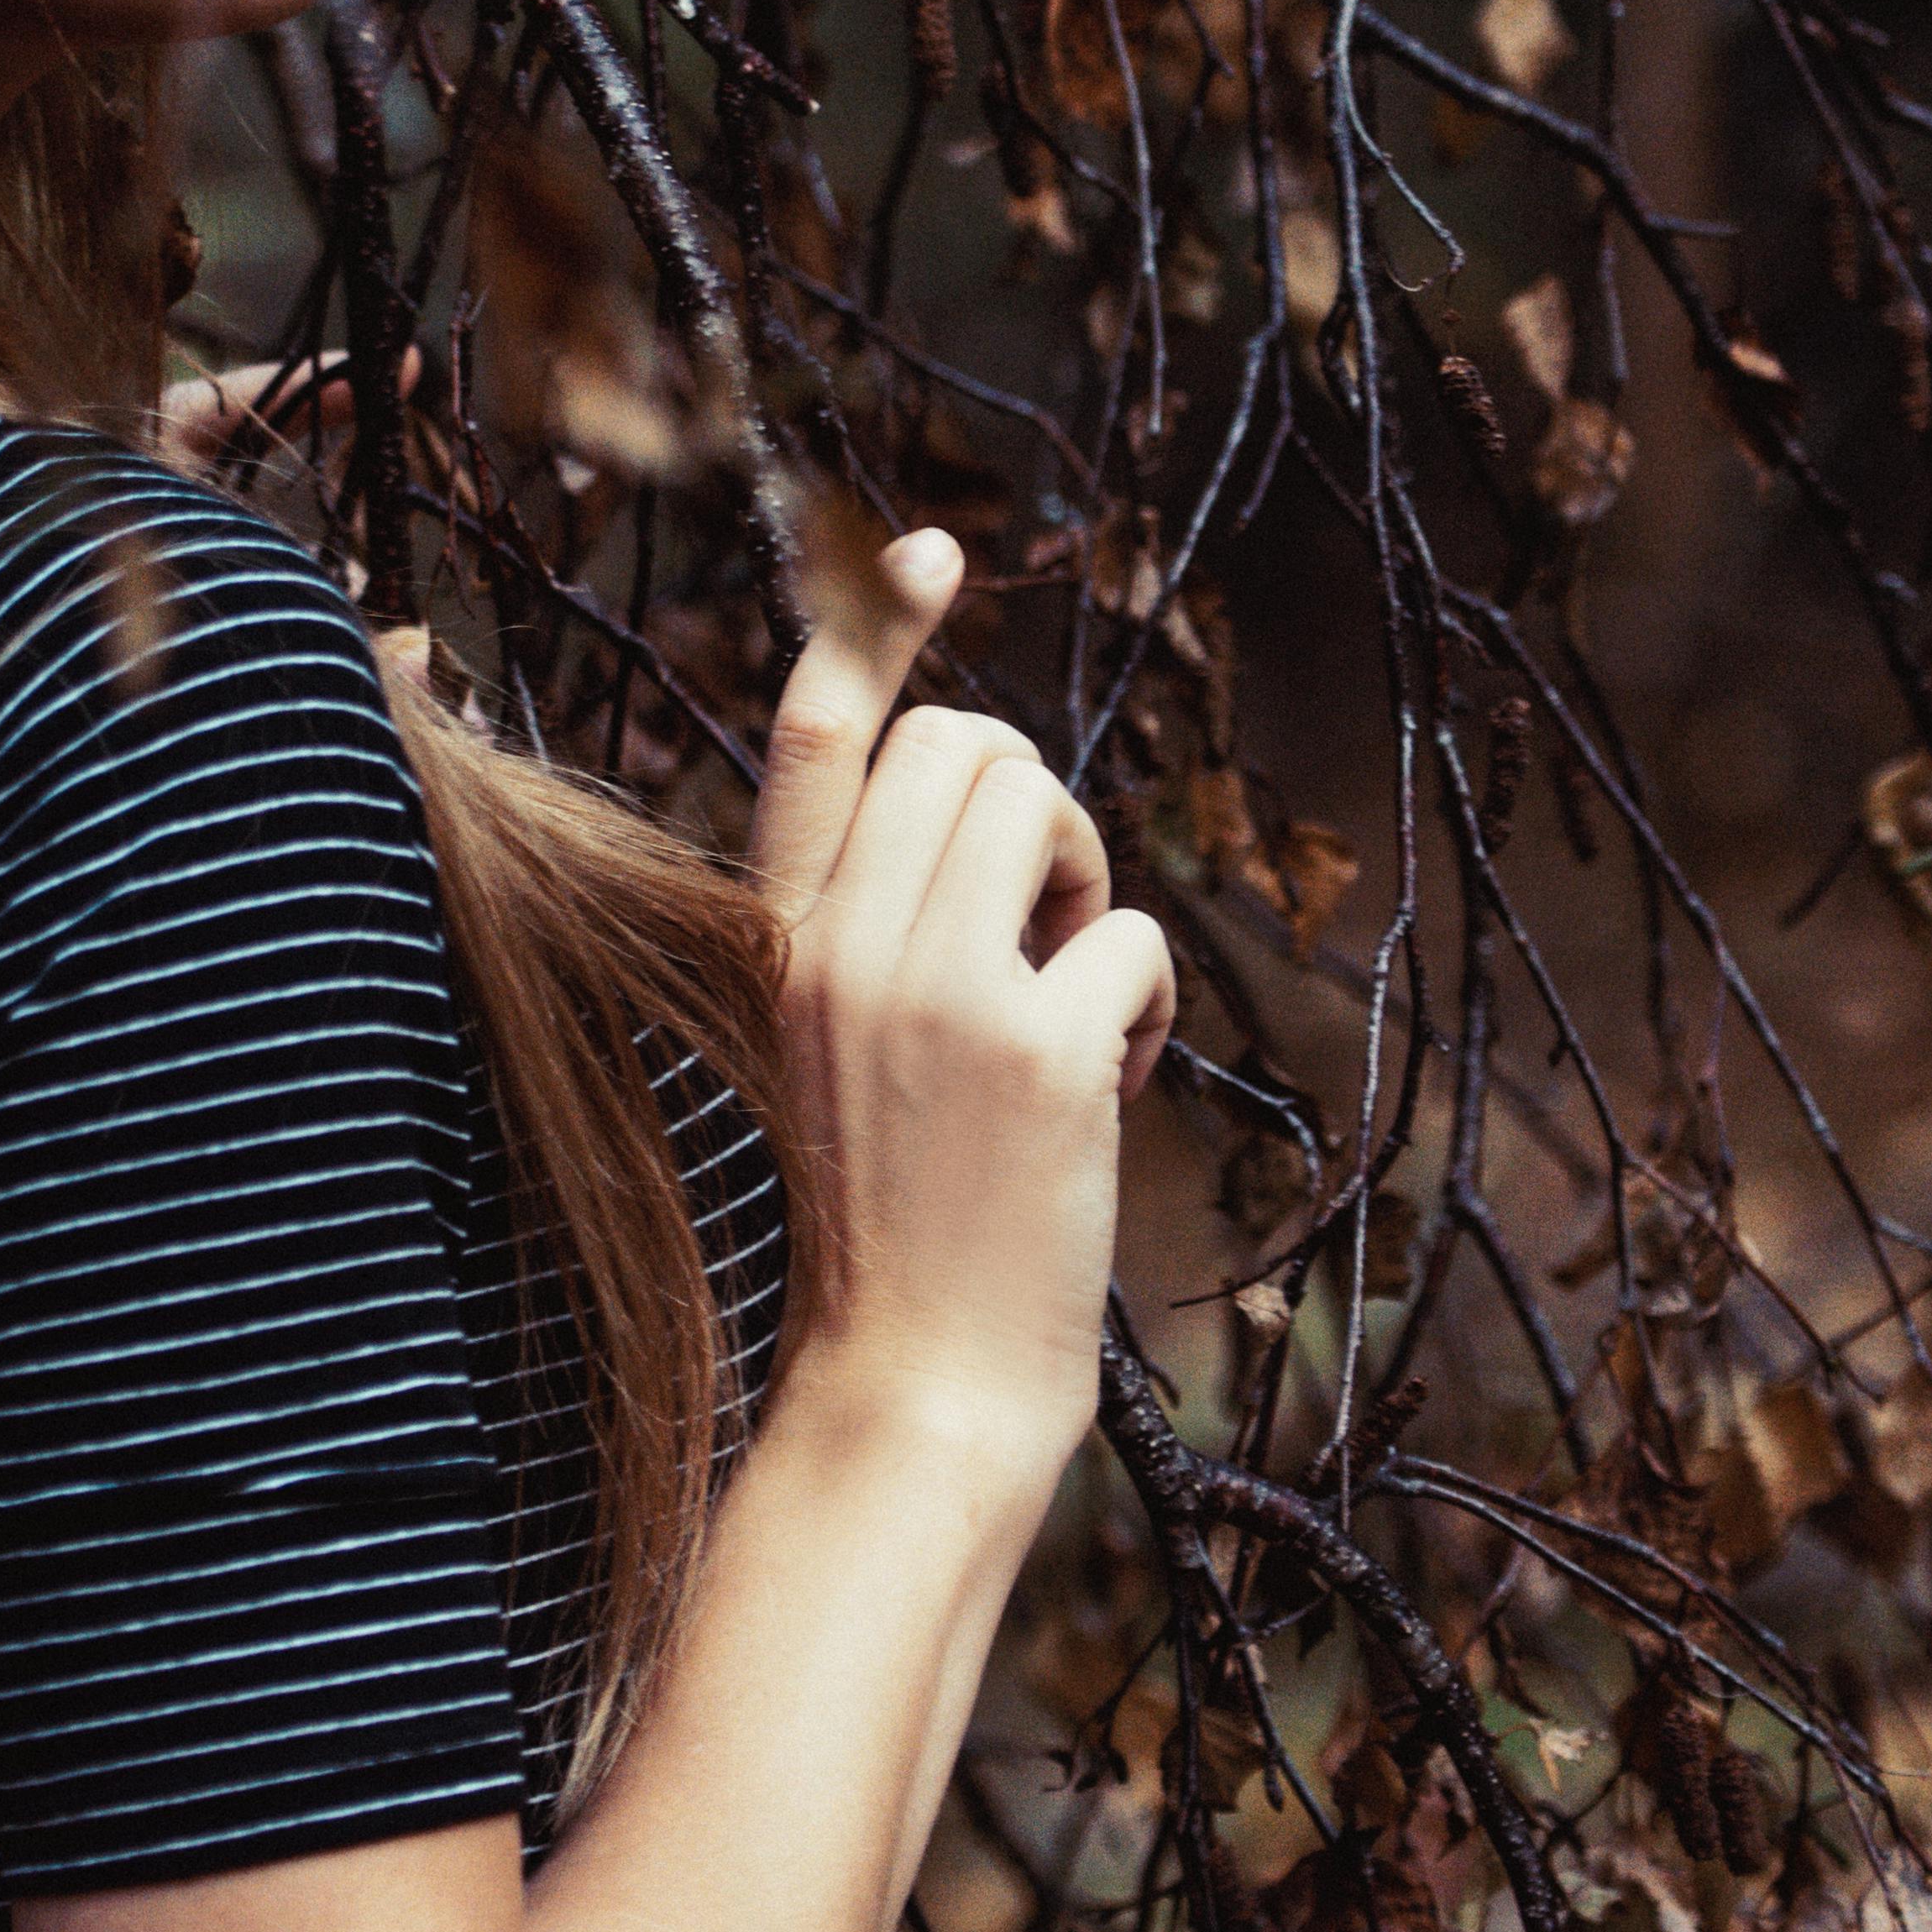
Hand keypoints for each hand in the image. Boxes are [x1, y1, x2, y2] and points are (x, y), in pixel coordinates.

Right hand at [749, 529, 1170, 1515]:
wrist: (912, 1382)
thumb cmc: (897, 1221)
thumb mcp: (842, 1052)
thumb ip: (884, 931)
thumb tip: (996, 799)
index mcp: (783, 944)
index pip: (821, 739)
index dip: (877, 626)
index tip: (929, 549)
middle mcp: (842, 946)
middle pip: (968, 744)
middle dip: (1041, 806)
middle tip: (1047, 927)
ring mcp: (932, 992)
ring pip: (1045, 800)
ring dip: (1094, 885)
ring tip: (1077, 1001)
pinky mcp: (1033, 1050)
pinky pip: (1134, 934)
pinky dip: (1148, 1006)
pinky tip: (1113, 1091)